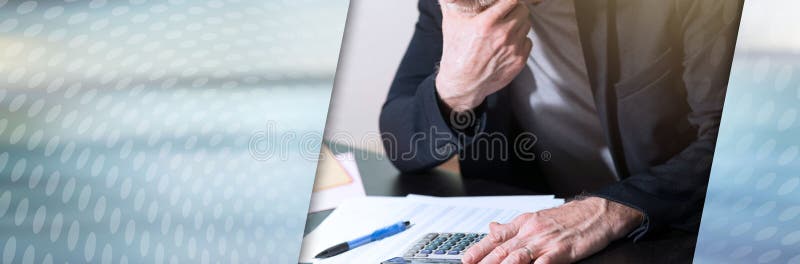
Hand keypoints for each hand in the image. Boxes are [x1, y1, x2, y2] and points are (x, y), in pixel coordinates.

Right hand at [436, 0, 533, 111]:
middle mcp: (503, 34)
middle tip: (508, 13)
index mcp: (487, 22)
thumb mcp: (451, 23)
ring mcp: (513, 48)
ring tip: (507, 28)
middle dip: (516, 9)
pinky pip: (528, 42)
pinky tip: (508, 43)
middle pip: (523, 11)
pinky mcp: (519, 61)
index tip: (505, 2)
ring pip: (527, 25)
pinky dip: (521, 41)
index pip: (512, 0)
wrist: (463, 83)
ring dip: (519, 24)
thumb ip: (452, 3)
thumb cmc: (455, 51)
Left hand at [462, 197, 643, 263]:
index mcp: (524, 223)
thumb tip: (492, 228)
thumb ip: (513, 226)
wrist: (599, 212)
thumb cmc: (569, 218)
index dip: (479, 249)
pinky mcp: (563, 250)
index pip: (496, 237)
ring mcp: (546, 241)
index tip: (466, 259)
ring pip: (518, 256)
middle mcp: (531, 231)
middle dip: (485, 262)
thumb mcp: (537, 218)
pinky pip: (544, 263)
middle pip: (502, 249)